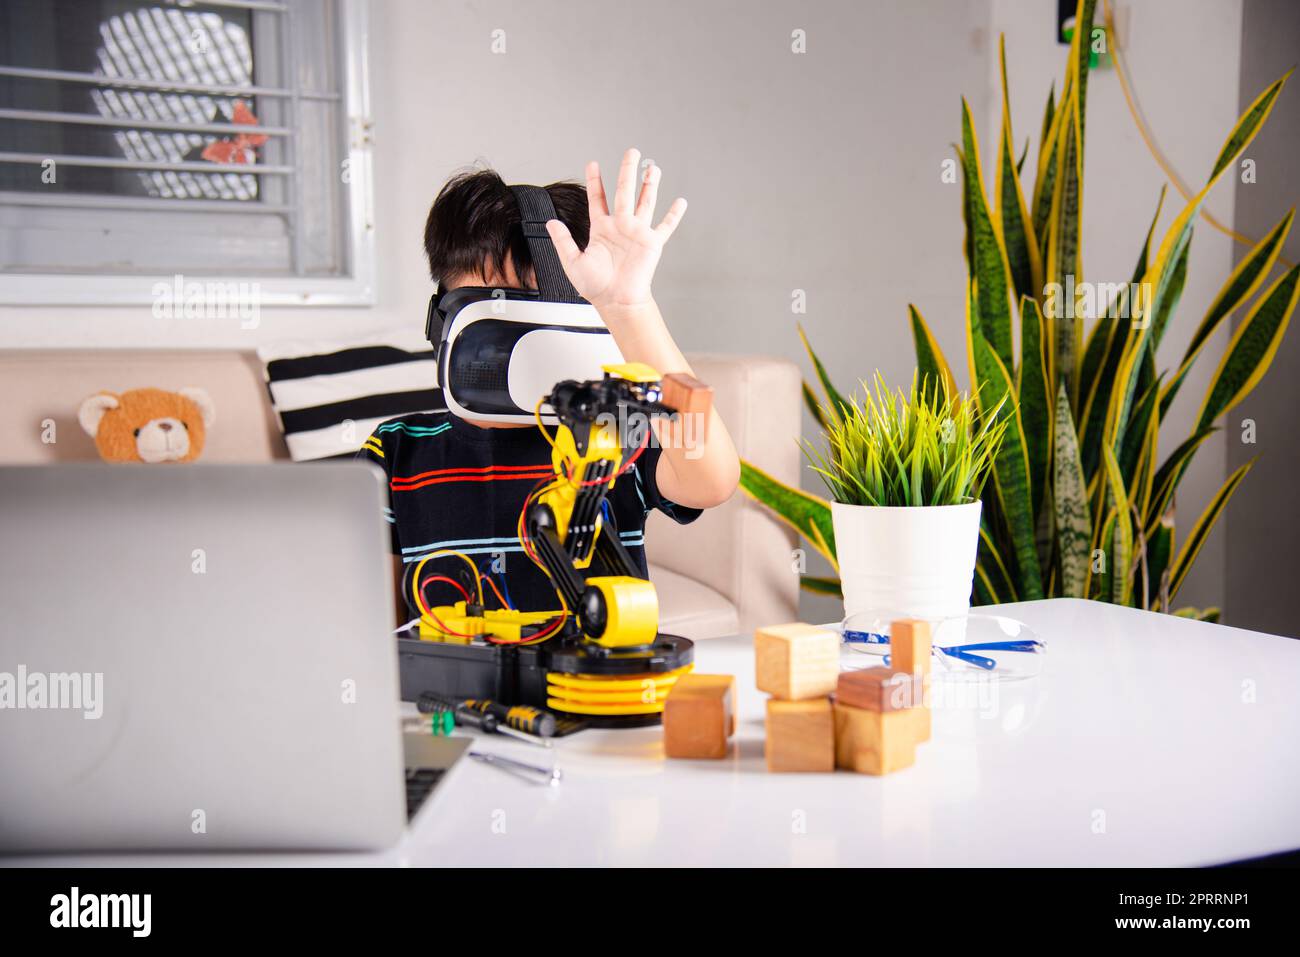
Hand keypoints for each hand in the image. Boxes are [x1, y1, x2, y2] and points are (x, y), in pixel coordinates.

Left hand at [546, 148, 686, 311]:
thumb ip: (563, 241)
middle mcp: (620, 226)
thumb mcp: (572, 262)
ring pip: (645, 202)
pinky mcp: (651, 244)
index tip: (593, 163)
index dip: (596, 181)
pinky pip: (665, 226)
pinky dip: (674, 215)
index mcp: (601, 229)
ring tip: (653, 168)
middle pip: (624, 192)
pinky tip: (680, 202)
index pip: (598, 198)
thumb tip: (550, 222)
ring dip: (650, 185)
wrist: (615, 301)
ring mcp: (637, 233)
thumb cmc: (595, 286)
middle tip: (631, 152)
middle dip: (628, 171)